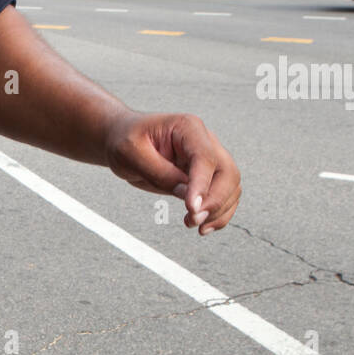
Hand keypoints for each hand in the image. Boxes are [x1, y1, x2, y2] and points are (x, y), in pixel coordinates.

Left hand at [103, 112, 240, 234]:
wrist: (122, 139)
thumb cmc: (125, 140)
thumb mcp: (132, 154)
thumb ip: (159, 172)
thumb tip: (187, 194)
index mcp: (188, 128)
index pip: (205, 158)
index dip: (202, 185)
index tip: (192, 208)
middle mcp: (204, 142)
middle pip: (228, 173)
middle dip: (215, 201)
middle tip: (192, 219)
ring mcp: (208, 159)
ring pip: (231, 187)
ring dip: (219, 211)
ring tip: (193, 224)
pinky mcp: (205, 176)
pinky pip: (224, 196)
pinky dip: (219, 214)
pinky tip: (203, 226)